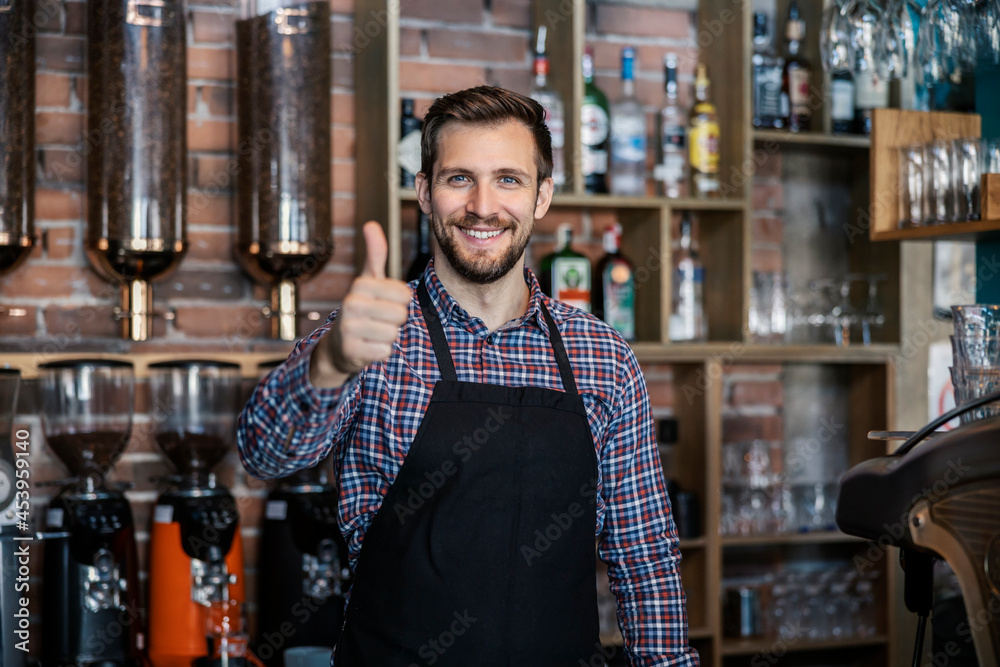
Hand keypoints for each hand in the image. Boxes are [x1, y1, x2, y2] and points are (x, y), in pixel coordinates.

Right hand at [315, 222, 412, 383]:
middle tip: (378, 320)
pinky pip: (385, 351)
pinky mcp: (352, 351)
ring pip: (393, 333)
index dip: (400, 302)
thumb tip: (371, 224)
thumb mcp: (368, 281)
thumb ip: (375, 254)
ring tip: (372, 332)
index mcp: (360, 285)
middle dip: (395, 320)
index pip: (405, 294)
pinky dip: (380, 351)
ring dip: (387, 336)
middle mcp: (351, 304)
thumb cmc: (361, 308)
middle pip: (401, 314)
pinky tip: (367, 346)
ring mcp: (349, 328)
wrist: (338, 345)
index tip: (384, 303)